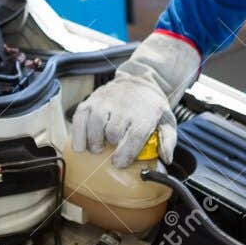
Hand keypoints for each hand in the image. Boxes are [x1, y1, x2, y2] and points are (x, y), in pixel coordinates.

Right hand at [71, 31, 198, 167]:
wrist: (139, 80)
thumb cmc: (150, 107)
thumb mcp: (167, 121)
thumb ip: (168, 140)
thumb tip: (166, 158)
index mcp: (144, 115)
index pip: (134, 136)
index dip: (125, 153)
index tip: (119, 163)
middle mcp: (123, 107)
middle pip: (113, 132)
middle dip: (110, 147)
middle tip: (110, 155)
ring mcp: (105, 102)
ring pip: (95, 124)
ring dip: (94, 141)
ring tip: (97, 149)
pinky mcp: (91, 101)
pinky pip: (79, 117)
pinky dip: (77, 133)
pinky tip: (80, 146)